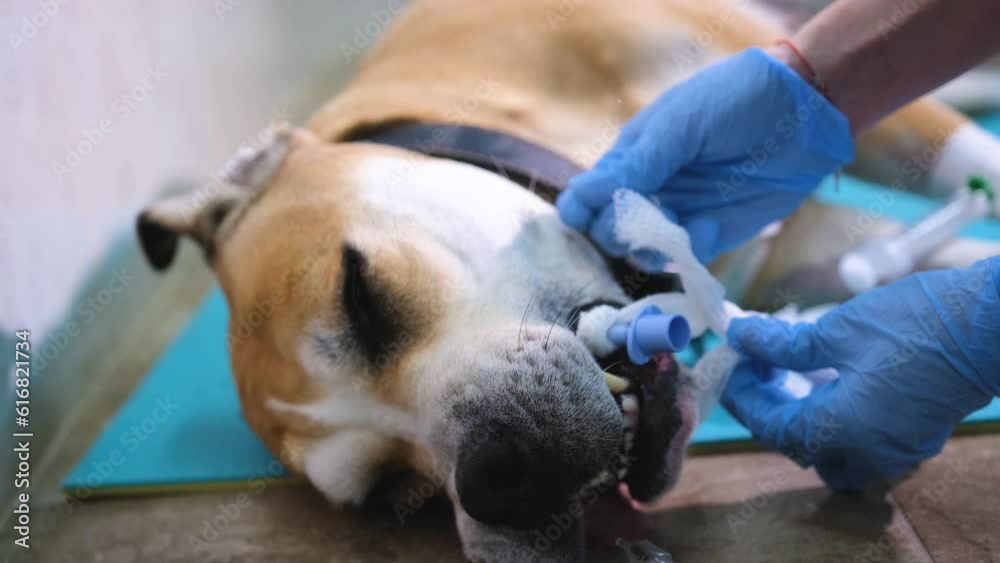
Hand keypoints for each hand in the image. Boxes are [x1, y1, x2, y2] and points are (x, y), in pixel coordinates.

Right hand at [556, 47, 853, 263]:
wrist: (805, 111)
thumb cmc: (733, 101)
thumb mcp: (678, 126)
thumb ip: (635, 165)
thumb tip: (582, 197)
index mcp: (630, 159)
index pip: (586, 197)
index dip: (582, 211)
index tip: (589, 216)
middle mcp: (648, 191)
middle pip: (609, 231)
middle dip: (617, 233)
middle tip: (641, 220)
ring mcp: (679, 215)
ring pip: (643, 253)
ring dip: (650, 249)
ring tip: (673, 230)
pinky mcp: (711, 235)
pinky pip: (685, 258)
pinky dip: (688, 252)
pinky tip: (707, 228)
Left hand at [723, 257, 999, 489]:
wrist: (994, 326)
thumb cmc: (917, 324)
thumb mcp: (839, 330)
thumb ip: (783, 343)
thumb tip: (740, 335)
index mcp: (843, 431)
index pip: (772, 425)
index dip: (744, 395)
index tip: (730, 361)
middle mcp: (868, 452)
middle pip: (798, 442)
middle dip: (768, 404)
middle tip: (754, 362)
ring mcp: (896, 449)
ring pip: (829, 449)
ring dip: (799, 414)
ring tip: (784, 367)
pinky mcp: (914, 436)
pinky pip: (859, 442)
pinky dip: (832, 416)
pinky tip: (825, 377)